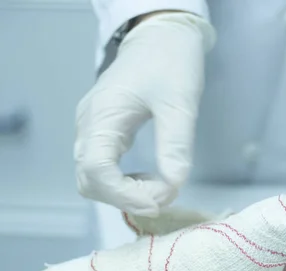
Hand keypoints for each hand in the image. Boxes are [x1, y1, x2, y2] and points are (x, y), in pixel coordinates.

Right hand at [74, 12, 213, 216]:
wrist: (161, 37)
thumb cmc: (170, 64)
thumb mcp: (180, 103)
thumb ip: (176, 144)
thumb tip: (174, 185)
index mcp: (103, 116)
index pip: (96, 170)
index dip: (125, 194)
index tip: (159, 201)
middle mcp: (89, 126)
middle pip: (89, 180)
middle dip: (126, 197)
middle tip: (163, 196)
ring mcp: (92, 129)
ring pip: (93, 179)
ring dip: (125, 193)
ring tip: (160, 188)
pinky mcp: (102, 132)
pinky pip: (102, 168)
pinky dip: (124, 183)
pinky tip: (150, 180)